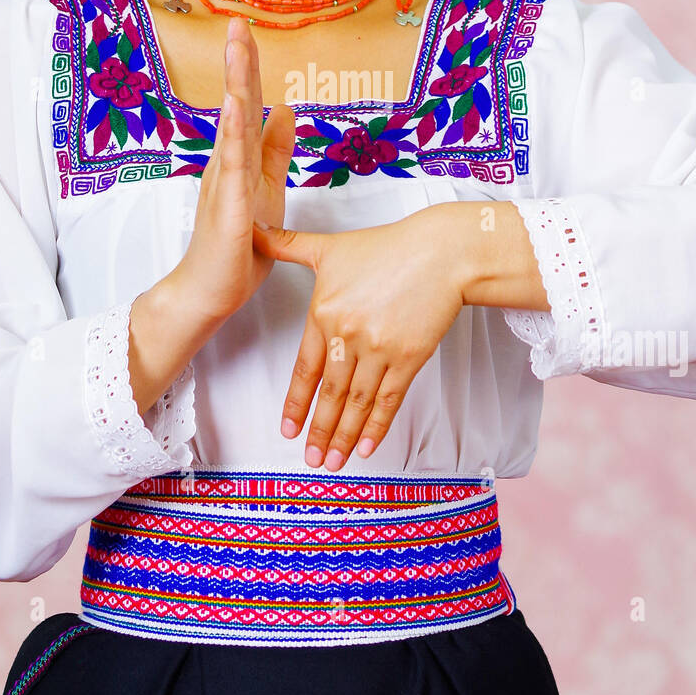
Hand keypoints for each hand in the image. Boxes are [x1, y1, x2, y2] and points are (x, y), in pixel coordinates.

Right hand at [175, 16, 295, 323]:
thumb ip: (274, 151)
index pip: (247, 104)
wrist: (209, 292)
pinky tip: (235, 106)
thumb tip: (284, 109)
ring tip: (237, 48)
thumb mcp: (266, 190)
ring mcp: (224, 181)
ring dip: (236, 85)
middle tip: (238, 22)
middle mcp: (226, 162)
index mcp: (238, 158)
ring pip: (232, 124)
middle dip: (239, 62)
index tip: (247, 30)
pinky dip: (233, 132)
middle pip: (236, 104)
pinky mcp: (228, 205)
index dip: (249, 68)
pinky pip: (231, 163)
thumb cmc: (236, 247)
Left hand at [251, 208, 464, 469]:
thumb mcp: (330, 246)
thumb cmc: (389, 247)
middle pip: (330, 394)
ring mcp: (379, 349)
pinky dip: (376, 427)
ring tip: (332, 462)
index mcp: (325, 313)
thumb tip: (253, 232)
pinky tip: (366, 447)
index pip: (305, 370)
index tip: (288, 430)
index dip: (296, 403)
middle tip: (309, 459)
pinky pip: (388, 400)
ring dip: (343, 436)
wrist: (441, 253)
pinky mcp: (408, 358)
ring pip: (356, 403)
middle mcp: (348, 336)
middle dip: (318, 430)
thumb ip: (287, 245)